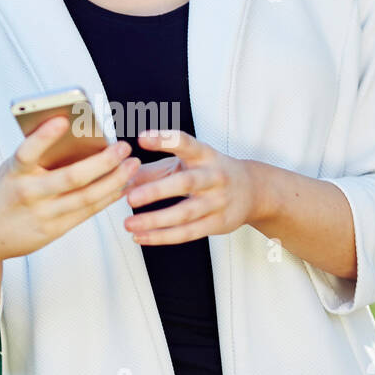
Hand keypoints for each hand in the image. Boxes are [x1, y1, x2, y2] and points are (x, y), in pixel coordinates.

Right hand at [0, 116, 140, 264]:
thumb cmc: (3, 191)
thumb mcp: (10, 170)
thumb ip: (38, 157)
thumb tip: (78, 137)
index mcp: (13, 172)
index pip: (27, 151)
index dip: (44, 136)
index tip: (63, 119)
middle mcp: (28, 193)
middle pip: (72, 178)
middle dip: (104, 162)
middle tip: (124, 147)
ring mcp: (42, 215)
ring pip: (86, 197)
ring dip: (114, 181)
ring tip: (132, 165)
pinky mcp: (52, 231)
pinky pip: (86, 212)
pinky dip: (106, 198)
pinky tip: (121, 186)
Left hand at [123, 128, 259, 244]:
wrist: (253, 190)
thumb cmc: (210, 172)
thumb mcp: (186, 163)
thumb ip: (153, 169)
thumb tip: (121, 175)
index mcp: (205, 155)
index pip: (186, 143)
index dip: (165, 140)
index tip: (142, 138)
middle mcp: (213, 176)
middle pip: (186, 183)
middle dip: (157, 191)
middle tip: (130, 197)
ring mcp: (218, 201)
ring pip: (185, 213)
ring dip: (155, 220)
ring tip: (128, 224)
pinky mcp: (218, 223)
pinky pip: (188, 233)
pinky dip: (163, 236)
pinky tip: (141, 237)